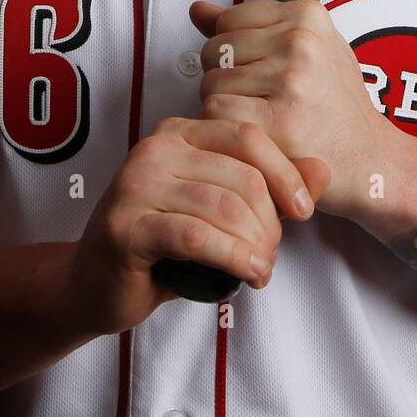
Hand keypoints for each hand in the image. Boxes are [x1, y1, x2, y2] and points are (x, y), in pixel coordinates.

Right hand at [72, 115, 328, 333]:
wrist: (92, 284)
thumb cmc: (162, 246)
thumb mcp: (221, 211)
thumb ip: (270, 187)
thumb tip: (324, 169)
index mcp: (178, 132)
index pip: (247, 136)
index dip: (286, 172)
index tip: (304, 210)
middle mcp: (154, 148)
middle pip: (241, 175)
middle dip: (270, 221)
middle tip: (271, 253)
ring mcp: (135, 185)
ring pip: (224, 207)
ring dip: (256, 245)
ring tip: (261, 269)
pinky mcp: (126, 226)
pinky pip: (196, 236)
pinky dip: (233, 258)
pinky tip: (248, 275)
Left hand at [191, 0, 387, 220]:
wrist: (371, 158)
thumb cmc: (337, 105)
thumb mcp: (307, 49)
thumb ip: (252, 28)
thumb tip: (198, 10)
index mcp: (308, 15)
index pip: (228, 19)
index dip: (232, 50)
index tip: (255, 70)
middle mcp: (300, 42)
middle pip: (215, 50)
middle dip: (223, 77)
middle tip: (255, 99)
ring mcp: (290, 80)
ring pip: (210, 82)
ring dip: (223, 106)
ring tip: (257, 117)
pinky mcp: (279, 120)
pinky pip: (216, 112)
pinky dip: (224, 128)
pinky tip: (253, 134)